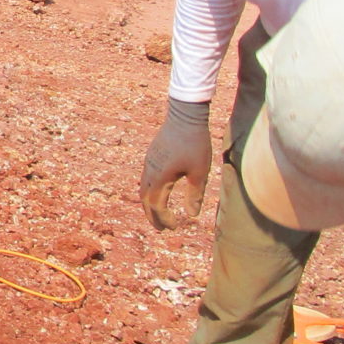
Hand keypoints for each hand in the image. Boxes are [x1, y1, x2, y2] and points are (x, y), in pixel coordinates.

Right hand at [140, 99, 211, 230]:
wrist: (185, 115)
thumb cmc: (195, 143)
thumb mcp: (200, 171)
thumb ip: (195, 194)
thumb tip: (192, 215)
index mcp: (161, 177)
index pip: (157, 205)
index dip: (164, 219)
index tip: (175, 228)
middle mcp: (150, 171)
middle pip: (145, 199)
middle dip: (152, 216)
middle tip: (161, 228)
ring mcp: (149, 162)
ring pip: (143, 188)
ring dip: (150, 203)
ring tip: (159, 213)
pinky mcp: (152, 155)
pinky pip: (145, 178)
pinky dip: (150, 191)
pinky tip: (160, 191)